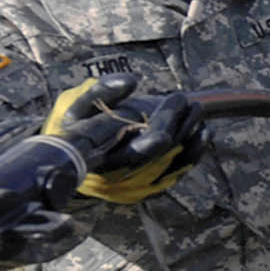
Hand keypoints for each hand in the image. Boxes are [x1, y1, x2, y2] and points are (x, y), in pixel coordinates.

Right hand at [41, 76, 205, 202]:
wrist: (67, 162)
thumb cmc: (72, 127)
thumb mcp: (74, 104)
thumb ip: (101, 90)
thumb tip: (132, 80)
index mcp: (99, 157)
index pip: (139, 147)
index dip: (162, 125)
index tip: (177, 100)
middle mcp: (118, 177)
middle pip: (160, 153)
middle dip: (178, 124)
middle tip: (189, 102)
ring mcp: (134, 187)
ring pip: (171, 165)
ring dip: (189, 137)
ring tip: (197, 112)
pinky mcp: (146, 190)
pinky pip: (175, 174)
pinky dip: (192, 153)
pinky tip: (202, 132)